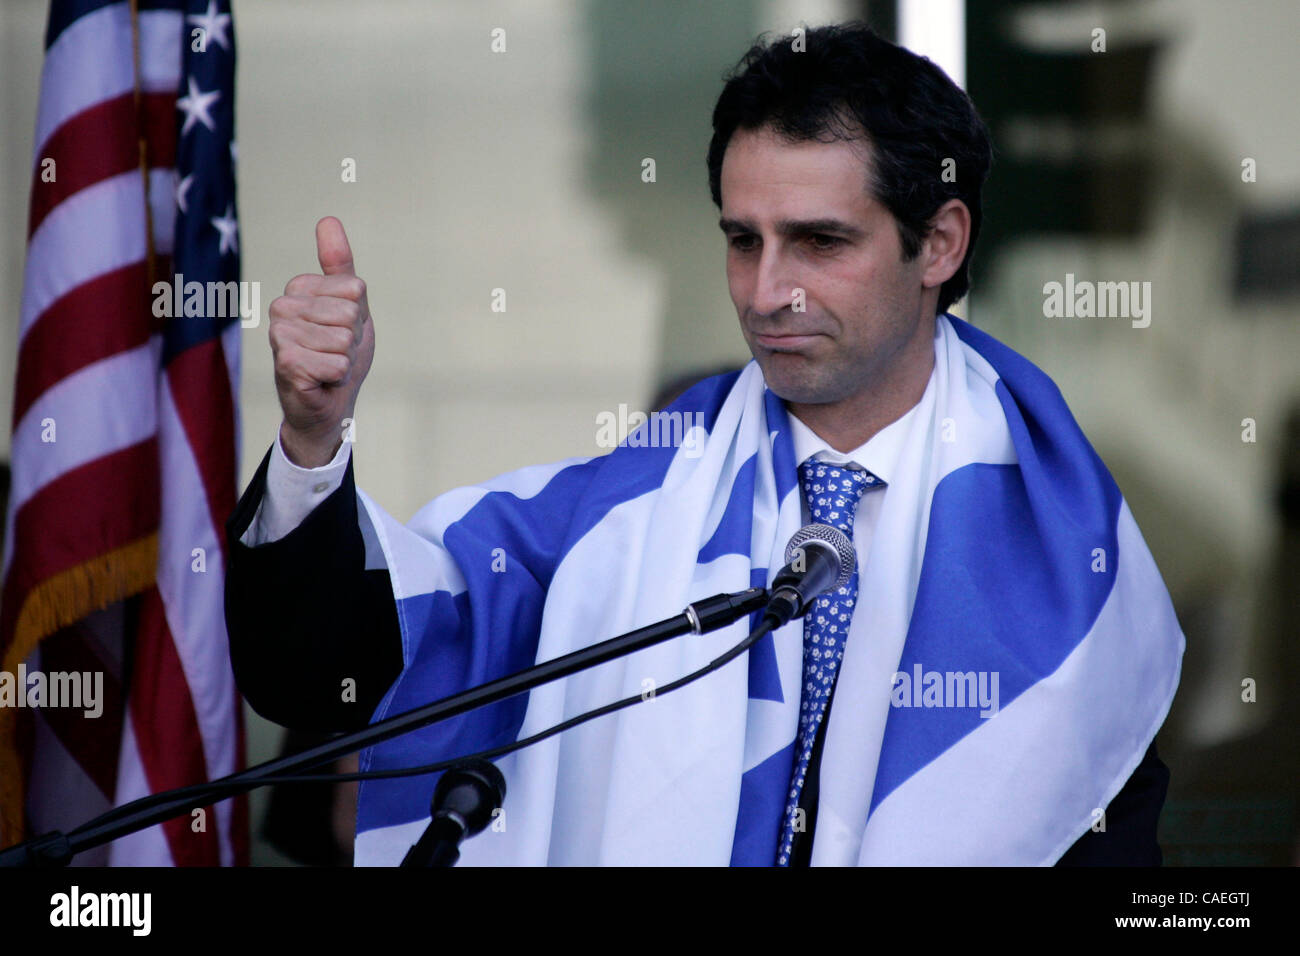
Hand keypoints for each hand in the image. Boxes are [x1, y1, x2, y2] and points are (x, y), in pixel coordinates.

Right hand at [268, 216, 374, 466]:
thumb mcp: (350, 306)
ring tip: (329, 366)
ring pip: (343, 339)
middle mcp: (283, 307)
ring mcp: (280, 334)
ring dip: (345, 361)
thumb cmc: (338, 354)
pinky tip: (322, 381)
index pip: (354, 289)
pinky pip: (336, 363)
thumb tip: (327, 219)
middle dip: (352, 340)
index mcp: (299, 289)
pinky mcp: (286, 363)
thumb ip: (339, 264)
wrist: (326, 404)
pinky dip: (338, 377)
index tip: (343, 332)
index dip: (359, 317)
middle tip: (336, 353)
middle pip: (349, 313)